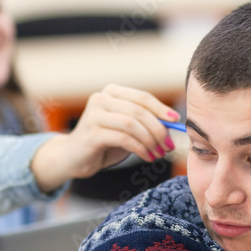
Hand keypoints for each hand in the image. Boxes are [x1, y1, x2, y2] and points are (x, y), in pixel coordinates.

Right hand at [31, 84, 178, 190]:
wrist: (73, 158)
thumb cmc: (105, 142)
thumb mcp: (127, 129)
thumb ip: (145, 122)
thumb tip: (173, 124)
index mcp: (112, 92)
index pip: (143, 98)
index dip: (162, 109)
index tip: (176, 121)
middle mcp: (101, 99)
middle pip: (139, 111)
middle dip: (158, 129)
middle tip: (168, 146)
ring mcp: (94, 115)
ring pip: (132, 124)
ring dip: (150, 141)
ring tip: (158, 154)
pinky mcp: (91, 133)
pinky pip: (123, 138)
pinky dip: (140, 148)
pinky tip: (147, 157)